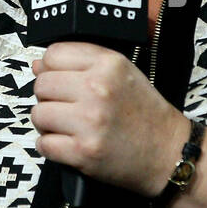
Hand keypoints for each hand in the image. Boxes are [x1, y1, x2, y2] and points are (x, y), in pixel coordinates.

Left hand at [30, 41, 186, 196]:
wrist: (168, 152)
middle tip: (66, 106)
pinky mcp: (83, 152)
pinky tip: (68, 144)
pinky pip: (43, 144)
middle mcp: (97, 89)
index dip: (51, 68)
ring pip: (38, 114)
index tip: (61, 80)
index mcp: (108, 64)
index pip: (53, 54)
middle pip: (41, 84)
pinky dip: (51, 146)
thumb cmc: (146, 114)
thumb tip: (38, 64)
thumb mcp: (123, 73)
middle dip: (48, 97)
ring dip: (48, 123)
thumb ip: (83, 64)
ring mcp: (89, 121)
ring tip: (68, 126)